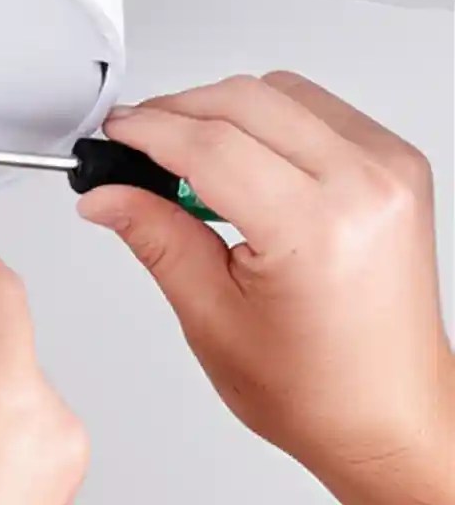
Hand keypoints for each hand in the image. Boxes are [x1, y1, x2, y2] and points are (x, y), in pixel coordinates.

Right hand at [79, 72, 453, 504]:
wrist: (391, 414)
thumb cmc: (320, 389)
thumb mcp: (212, 318)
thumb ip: (155, 238)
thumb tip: (106, 194)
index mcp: (318, 230)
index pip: (209, 145)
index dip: (146, 132)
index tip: (112, 136)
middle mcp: (366, 187)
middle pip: (243, 100)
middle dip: (176, 113)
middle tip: (136, 145)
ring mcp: (390, 169)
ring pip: (279, 90)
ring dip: (222, 110)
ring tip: (189, 161)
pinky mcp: (398, 164)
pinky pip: (316, 107)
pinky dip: (268, 118)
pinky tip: (244, 161)